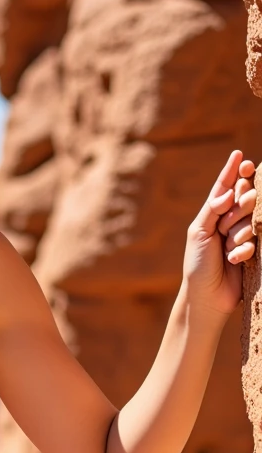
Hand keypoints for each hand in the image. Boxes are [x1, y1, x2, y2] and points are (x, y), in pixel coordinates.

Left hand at [182, 150, 256, 318]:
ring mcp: (243, 234)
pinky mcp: (253, 250)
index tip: (240, 156)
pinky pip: (256, 240)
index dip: (233, 172)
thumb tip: (227, 191)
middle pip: (245, 199)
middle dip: (238, 210)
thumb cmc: (197, 264)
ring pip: (252, 219)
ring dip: (239, 234)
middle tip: (227, 227)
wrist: (206, 296)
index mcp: (213, 213)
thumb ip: (213, 209)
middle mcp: (230, 221)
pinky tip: (234, 261)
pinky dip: (243, 250)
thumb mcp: (199, 233)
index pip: (225, 187)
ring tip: (227, 250)